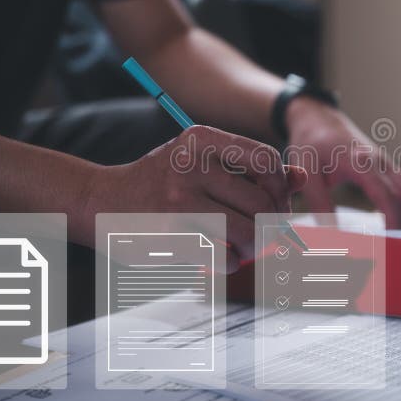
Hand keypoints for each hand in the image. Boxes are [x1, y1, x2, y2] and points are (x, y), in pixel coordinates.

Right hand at [84, 126, 306, 270]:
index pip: (267, 160)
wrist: (100, 200)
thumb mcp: (199, 159)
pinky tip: (224, 256)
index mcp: (200, 139)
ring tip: (247, 247)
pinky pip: (225, 257)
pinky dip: (233, 262)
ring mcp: (178, 202)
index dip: (281, 187)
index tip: (276, 203)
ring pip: (248, 232)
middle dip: (272, 224)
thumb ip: (248, 166)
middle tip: (266, 233)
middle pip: (262, 201)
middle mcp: (190, 165)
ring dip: (255, 247)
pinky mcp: (170, 237)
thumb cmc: (159, 181)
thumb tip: (300, 179)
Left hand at [284, 97, 400, 228]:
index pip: (388, 197)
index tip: (392, 246)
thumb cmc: (310, 144)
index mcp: (362, 162)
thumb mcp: (307, 172)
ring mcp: (387, 163)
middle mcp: (381, 162)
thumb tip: (331, 236)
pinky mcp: (386, 167)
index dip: (394, 223)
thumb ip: (319, 203)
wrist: (317, 118)